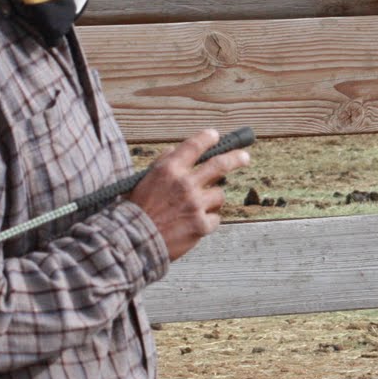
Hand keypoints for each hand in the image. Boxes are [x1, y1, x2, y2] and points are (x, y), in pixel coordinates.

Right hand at [129, 129, 250, 262]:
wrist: (133, 242)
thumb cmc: (136, 211)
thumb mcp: (144, 180)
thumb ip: (163, 164)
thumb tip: (177, 151)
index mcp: (169, 170)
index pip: (194, 146)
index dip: (207, 138)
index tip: (215, 136)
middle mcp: (185, 184)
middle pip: (220, 164)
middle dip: (236, 158)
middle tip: (244, 157)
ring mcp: (195, 204)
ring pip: (219, 195)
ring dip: (212, 199)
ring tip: (196, 208)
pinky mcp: (201, 225)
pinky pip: (215, 218)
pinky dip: (207, 221)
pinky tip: (193, 225)